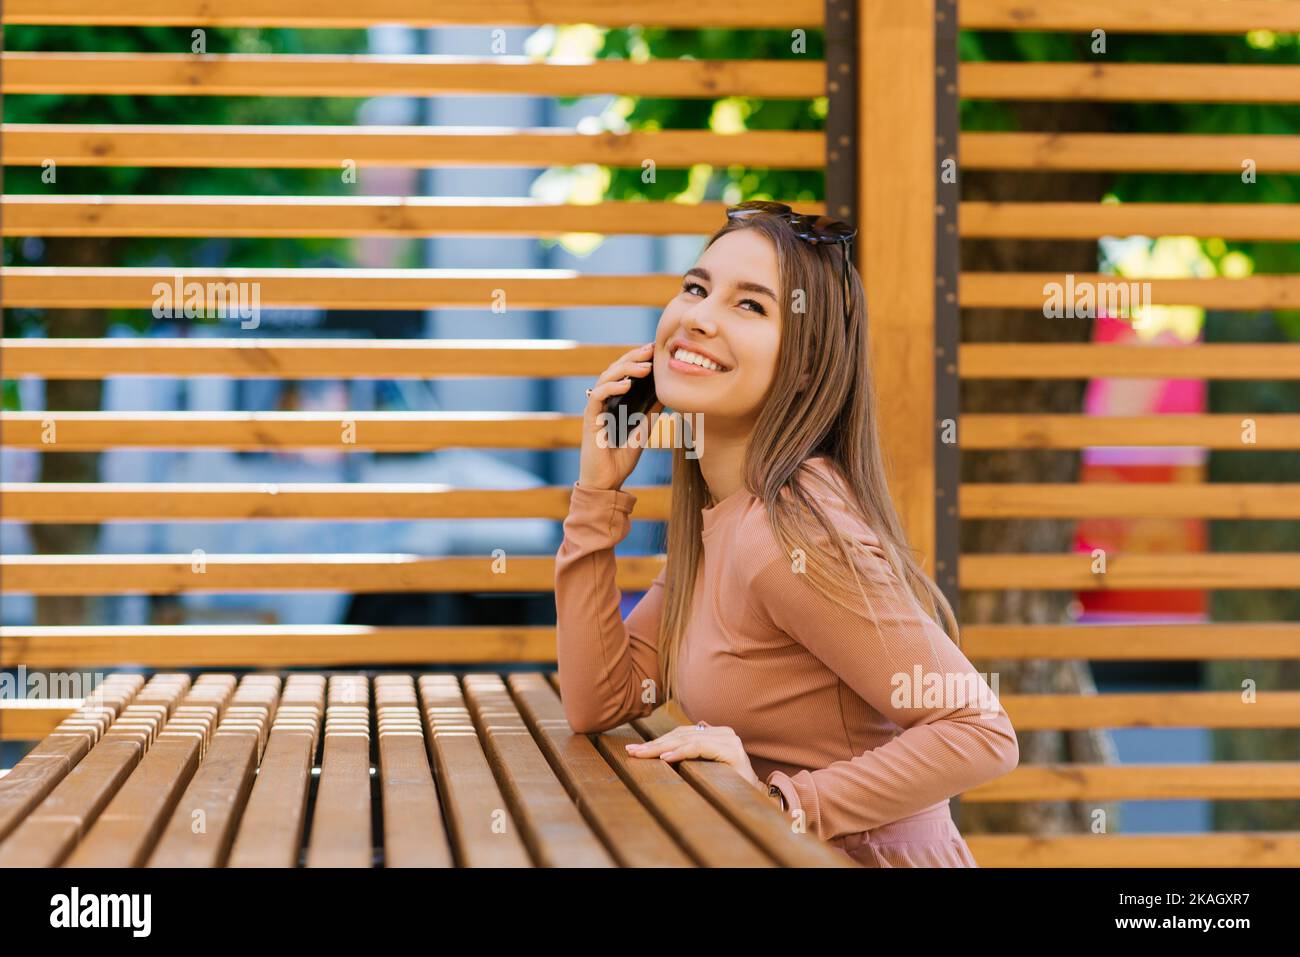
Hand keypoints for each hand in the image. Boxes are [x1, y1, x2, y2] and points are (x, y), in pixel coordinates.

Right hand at [577, 342, 663, 491]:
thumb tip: (666, 395)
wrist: (607, 483)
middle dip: (633, 358)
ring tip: (644, 367)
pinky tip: (627, 385)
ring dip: (625, 370)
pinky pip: (597, 397)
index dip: (637, 360)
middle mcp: (603, 402)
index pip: (624, 374)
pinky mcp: (589, 419)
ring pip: (605, 378)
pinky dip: (611, 387)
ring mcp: (595, 409)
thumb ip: (650, 413)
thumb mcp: (643, 432)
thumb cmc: (621, 460)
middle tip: (650, 349)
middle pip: (614, 370)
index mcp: (615, 403)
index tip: (654, 351)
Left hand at [624, 721, 760, 788]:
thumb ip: (692, 755)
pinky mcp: (733, 752)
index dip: (657, 740)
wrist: (754, 804)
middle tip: (633, 752)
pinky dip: (681, 751)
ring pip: (688, 739)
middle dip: (654, 744)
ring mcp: (730, 740)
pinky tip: (666, 757)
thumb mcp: (705, 769)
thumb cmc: (727, 789)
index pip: (681, 733)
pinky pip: (700, 748)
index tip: (635, 750)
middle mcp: (725, 732)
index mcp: (717, 733)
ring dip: (662, 747)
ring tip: (643, 755)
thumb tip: (664, 750)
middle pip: (682, 735)